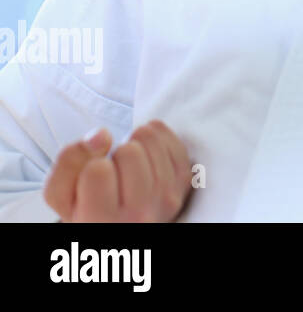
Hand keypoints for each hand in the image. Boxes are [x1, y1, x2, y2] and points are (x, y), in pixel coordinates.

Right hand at [44, 122, 192, 222]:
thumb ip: (69, 162)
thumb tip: (102, 134)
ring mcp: (167, 198)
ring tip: (129, 162)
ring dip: (136, 142)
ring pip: (151, 140)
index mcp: (102, 221)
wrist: (120, 223)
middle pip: (129, 152)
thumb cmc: (86, 206)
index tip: (94, 178)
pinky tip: (146, 152)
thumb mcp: (62, 193)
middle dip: (116, 154)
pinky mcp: (184, 183)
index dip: (92, 165)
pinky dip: (157, 137)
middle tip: (113, 170)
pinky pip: (174, 140)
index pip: (98, 170)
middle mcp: (140, 214)